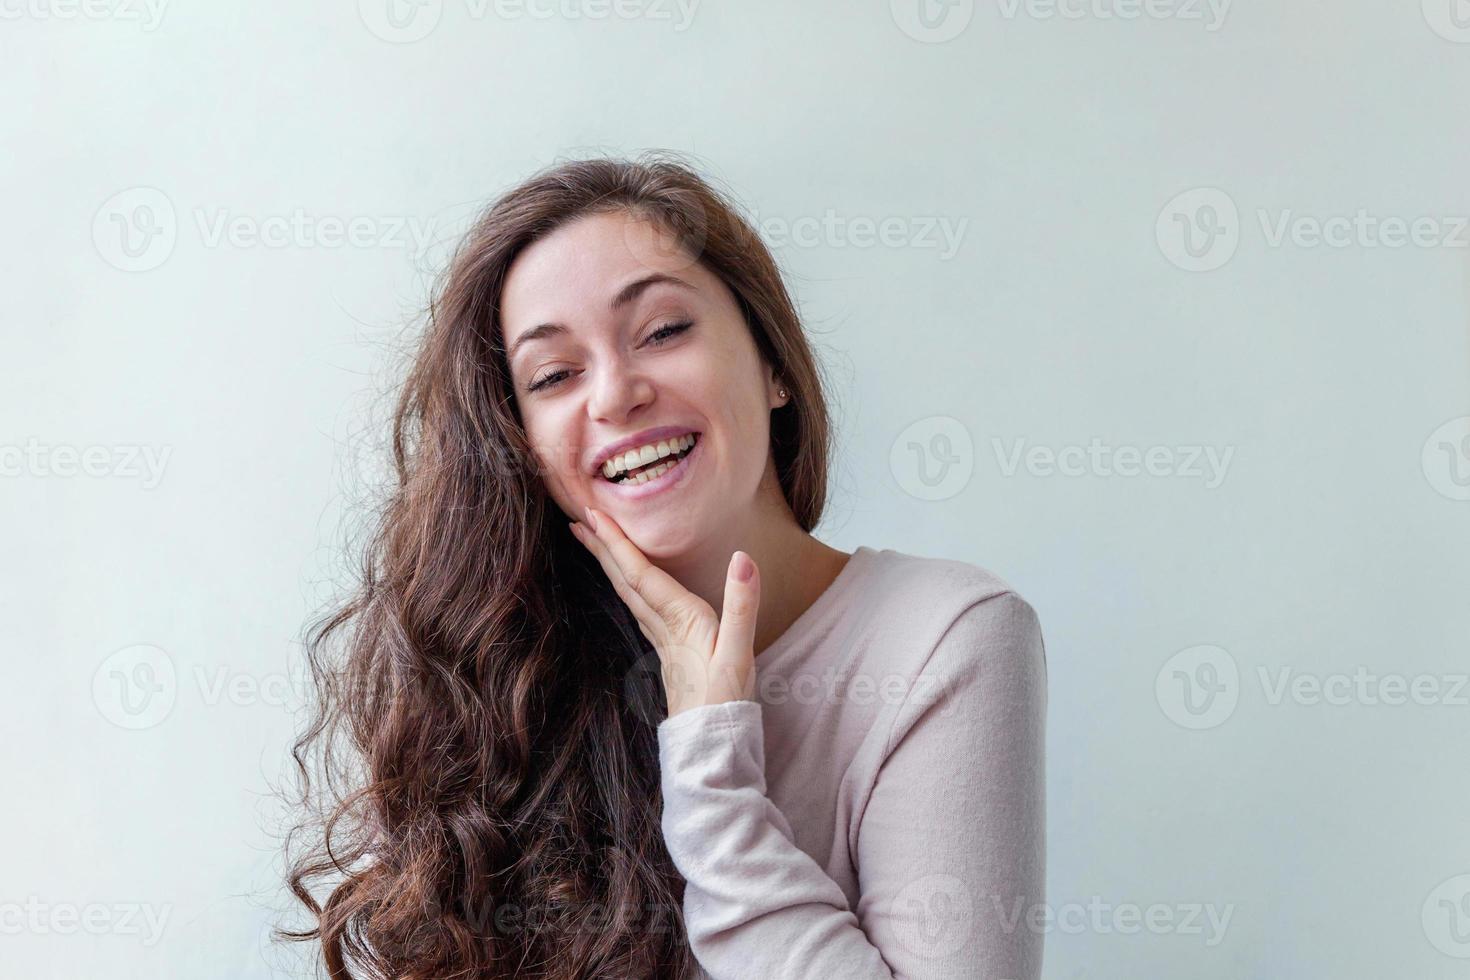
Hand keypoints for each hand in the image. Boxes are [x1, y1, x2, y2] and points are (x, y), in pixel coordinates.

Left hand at [569, 505, 759, 718]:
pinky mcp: (671, 653)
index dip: (617, 542)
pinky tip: (630, 589)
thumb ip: (742, 606)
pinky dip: (629, 589)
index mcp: (680, 620)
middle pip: (625, 581)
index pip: (640, 573)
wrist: (711, 748)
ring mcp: (664, 642)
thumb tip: (742, 558)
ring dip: (610, 566)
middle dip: (602, 548)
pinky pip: (641, 610)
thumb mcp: (739, 654)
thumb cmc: (725, 705)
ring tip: (594, 544)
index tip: (593, 514)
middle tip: (577, 519)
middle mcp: (665, 627)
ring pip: (630, 595)